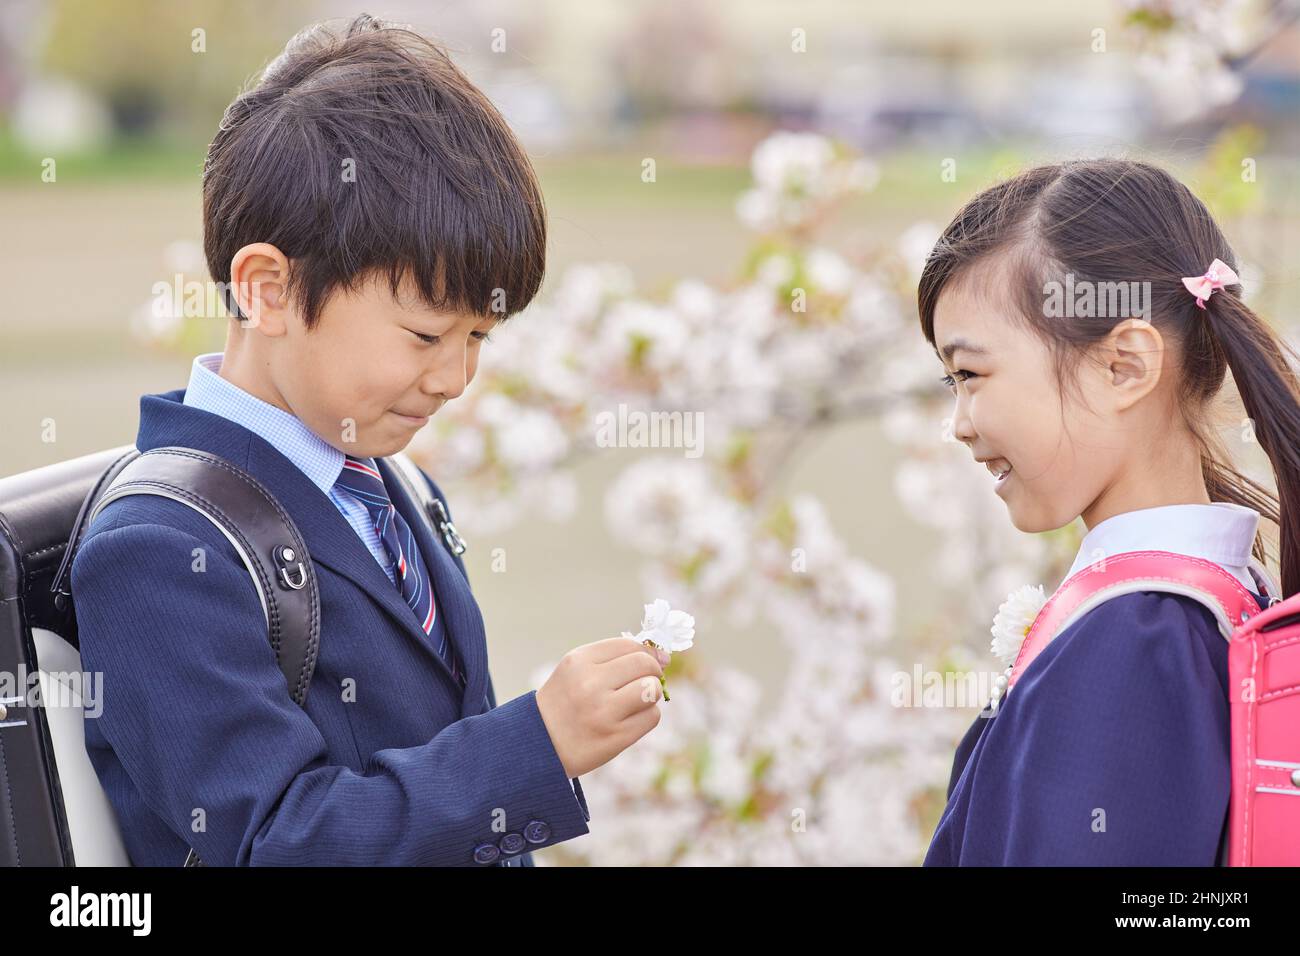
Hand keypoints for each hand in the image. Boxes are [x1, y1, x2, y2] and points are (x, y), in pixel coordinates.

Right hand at [535, 636, 667, 777]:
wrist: (539, 744)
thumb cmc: (566, 701)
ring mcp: (603, 712)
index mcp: (579, 661)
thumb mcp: (577, 669)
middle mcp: (590, 684)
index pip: (630, 645)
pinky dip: (646, 716)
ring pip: (652, 690)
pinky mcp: (615, 737)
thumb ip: (614, 658)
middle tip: (644, 681)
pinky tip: (629, 719)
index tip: (651, 661)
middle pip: (645, 664)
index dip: (647, 652)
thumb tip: (663, 655)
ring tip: (636, 701)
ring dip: (651, 694)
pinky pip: (652, 717)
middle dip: (653, 671)